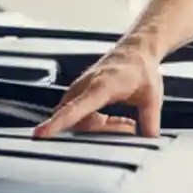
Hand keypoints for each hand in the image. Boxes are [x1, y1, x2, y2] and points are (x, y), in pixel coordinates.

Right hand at [33, 40, 164, 137]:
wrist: (135, 51)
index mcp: (100, 86)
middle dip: (103, 132)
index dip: (57, 124)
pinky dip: (98, 124)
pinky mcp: (77, 96)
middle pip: (78, 123)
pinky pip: (79, 119)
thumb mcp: (152, 96)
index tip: (40, 134)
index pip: (74, 109)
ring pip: (79, 122)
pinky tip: (115, 119)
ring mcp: (77, 92)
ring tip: (125, 120)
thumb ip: (150, 121)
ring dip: (102, 128)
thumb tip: (148, 141)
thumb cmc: (141, 70)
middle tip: (130, 125)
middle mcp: (83, 88)